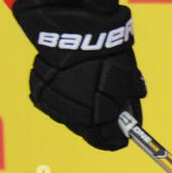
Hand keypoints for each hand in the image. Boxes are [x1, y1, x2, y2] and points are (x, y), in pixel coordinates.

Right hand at [12, 0, 145, 149]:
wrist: (75, 31)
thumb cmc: (107, 54)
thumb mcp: (128, 79)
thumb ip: (129, 99)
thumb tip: (130, 106)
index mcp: (99, 120)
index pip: (110, 142)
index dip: (118, 138)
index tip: (122, 136)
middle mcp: (75, 119)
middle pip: (89, 131)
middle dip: (100, 124)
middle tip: (107, 111)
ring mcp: (55, 107)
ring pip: (70, 117)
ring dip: (80, 110)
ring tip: (88, 91)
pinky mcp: (40, 94)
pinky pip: (55, 102)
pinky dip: (63, 96)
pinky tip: (72, 82)